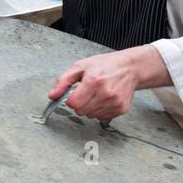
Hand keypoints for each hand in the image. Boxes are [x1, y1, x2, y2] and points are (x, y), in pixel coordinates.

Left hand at [47, 46, 169, 121]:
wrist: (130, 67)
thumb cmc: (105, 65)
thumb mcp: (80, 66)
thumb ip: (63, 81)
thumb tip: (52, 96)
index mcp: (94, 80)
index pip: (73, 103)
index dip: (70, 99)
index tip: (74, 93)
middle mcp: (105, 93)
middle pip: (80, 111)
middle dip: (79, 103)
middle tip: (86, 92)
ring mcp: (114, 102)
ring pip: (90, 115)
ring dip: (89, 107)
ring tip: (96, 93)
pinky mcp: (121, 109)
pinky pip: (102, 117)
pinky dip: (100, 110)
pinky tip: (104, 98)